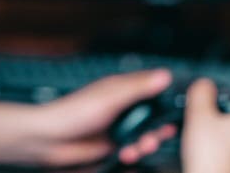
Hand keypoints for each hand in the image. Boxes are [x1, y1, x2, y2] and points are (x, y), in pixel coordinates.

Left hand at [33, 69, 175, 166]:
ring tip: (139, 147)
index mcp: (122, 89)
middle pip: (154, 117)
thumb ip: (138, 88)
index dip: (168, 100)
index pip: (154, 90)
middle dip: (159, 127)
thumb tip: (164, 75)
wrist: (50, 141)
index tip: (179, 110)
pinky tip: (126, 154)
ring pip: (146, 135)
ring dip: (146, 143)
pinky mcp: (114, 145)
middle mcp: (123, 107)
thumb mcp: (110, 97)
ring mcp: (119, 127)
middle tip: (160, 134)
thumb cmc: (73, 112)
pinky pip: (134, 149)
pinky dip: (134, 153)